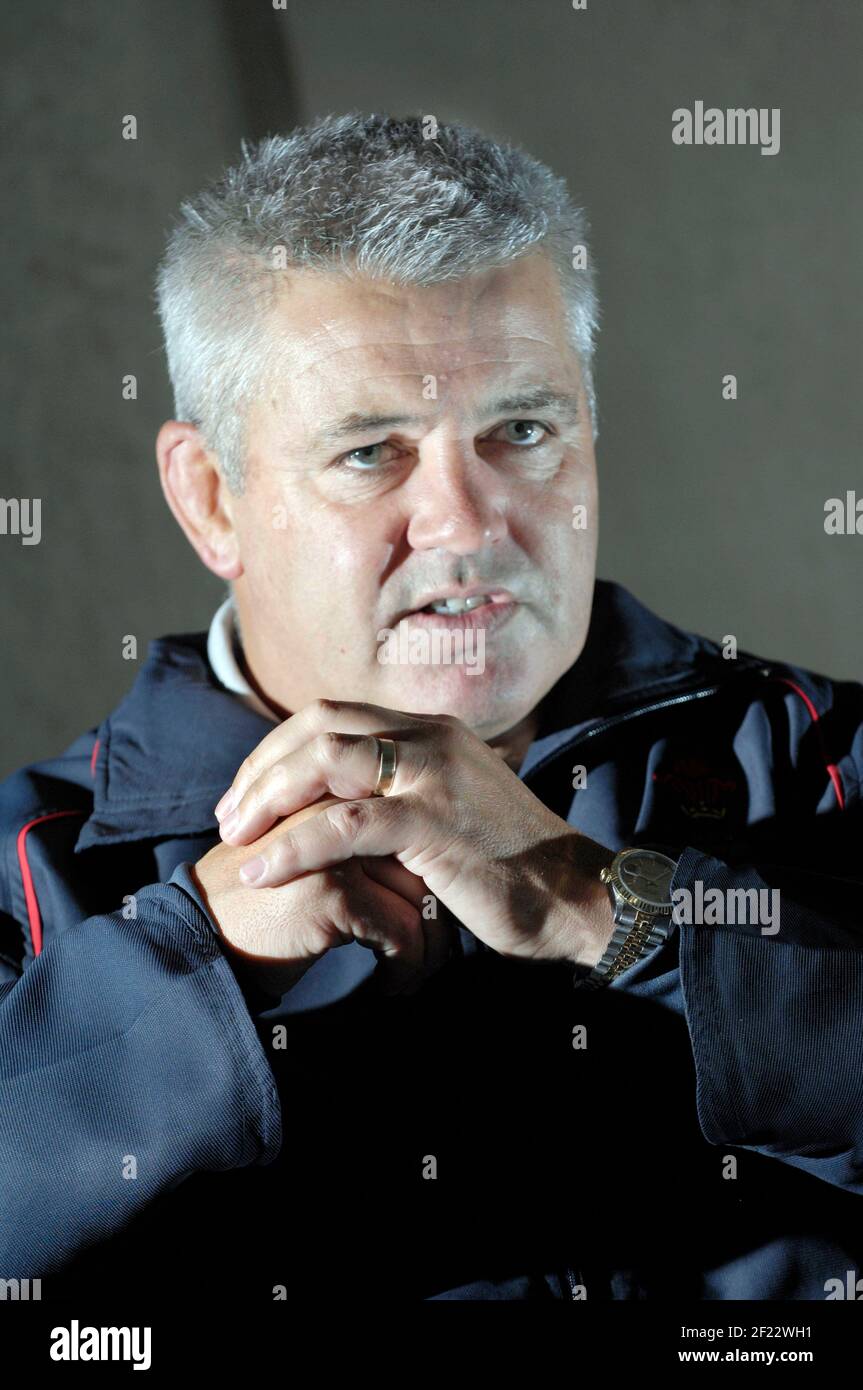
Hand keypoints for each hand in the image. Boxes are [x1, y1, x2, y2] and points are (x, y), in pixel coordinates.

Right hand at [193, 797, 455, 997]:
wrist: (198, 941)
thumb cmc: (253, 906)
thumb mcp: (300, 855)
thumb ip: (346, 839)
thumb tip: (417, 864)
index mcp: (329, 791)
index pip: (407, 818)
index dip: (429, 866)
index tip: (438, 908)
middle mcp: (334, 807)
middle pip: (421, 853)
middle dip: (438, 904)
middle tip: (441, 942)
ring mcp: (335, 847)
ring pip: (420, 893)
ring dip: (429, 941)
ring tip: (423, 968)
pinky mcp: (334, 892)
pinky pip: (402, 932)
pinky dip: (407, 965)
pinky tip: (394, 986)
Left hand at [214, 700, 615, 967]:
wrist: (575, 895)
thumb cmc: (507, 865)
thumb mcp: (448, 809)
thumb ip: (399, 793)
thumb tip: (331, 804)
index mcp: (431, 729)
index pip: (332, 716)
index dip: (276, 750)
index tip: (246, 794)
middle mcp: (431, 737)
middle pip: (318, 727)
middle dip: (261, 770)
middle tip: (230, 817)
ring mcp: (434, 774)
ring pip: (325, 763)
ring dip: (267, 799)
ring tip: (236, 839)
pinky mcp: (434, 820)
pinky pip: (343, 825)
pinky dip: (293, 847)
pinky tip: (263, 873)